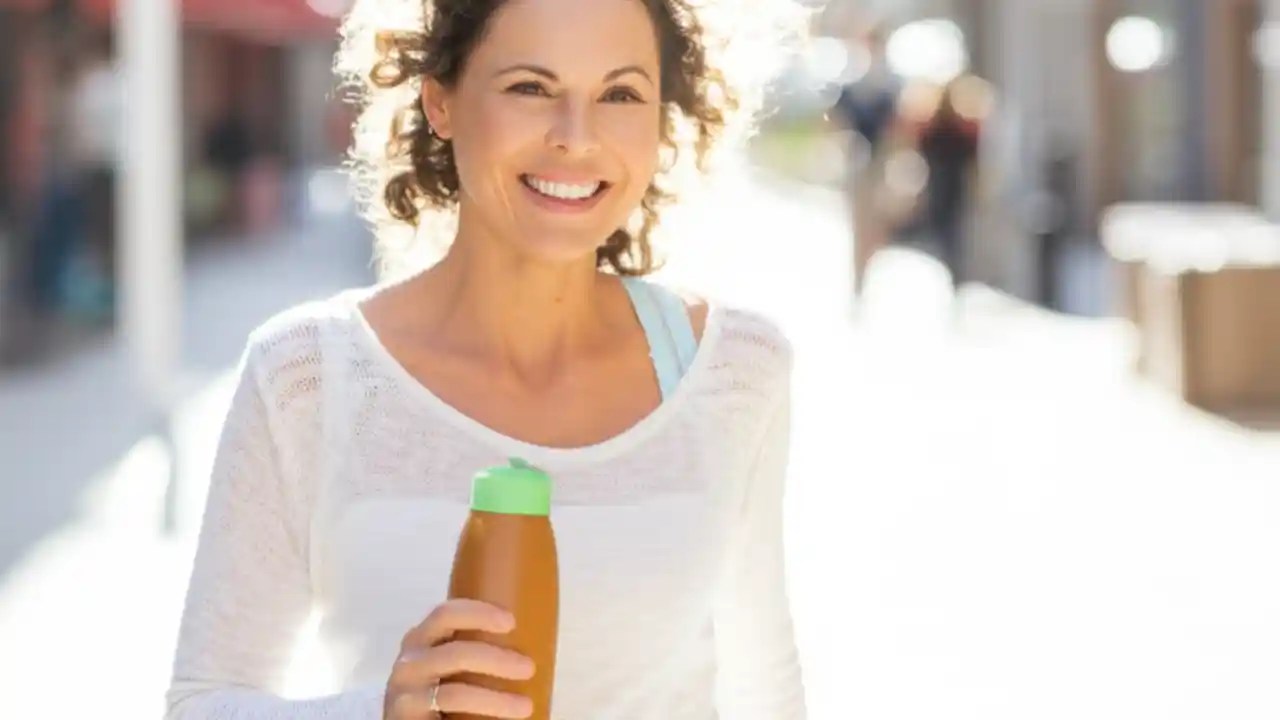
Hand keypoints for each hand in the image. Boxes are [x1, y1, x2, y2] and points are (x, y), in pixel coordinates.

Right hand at [383, 598, 535, 718]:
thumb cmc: (441, 689)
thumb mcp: (452, 663)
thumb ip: (475, 650)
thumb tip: (530, 646)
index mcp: (422, 638)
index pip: (446, 615)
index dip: (478, 613)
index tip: (511, 621)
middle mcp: (410, 662)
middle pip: (456, 653)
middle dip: (497, 659)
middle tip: (528, 668)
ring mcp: (405, 693)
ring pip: (455, 693)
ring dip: (495, 699)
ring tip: (525, 706)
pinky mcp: (406, 719)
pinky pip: (447, 716)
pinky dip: (480, 717)